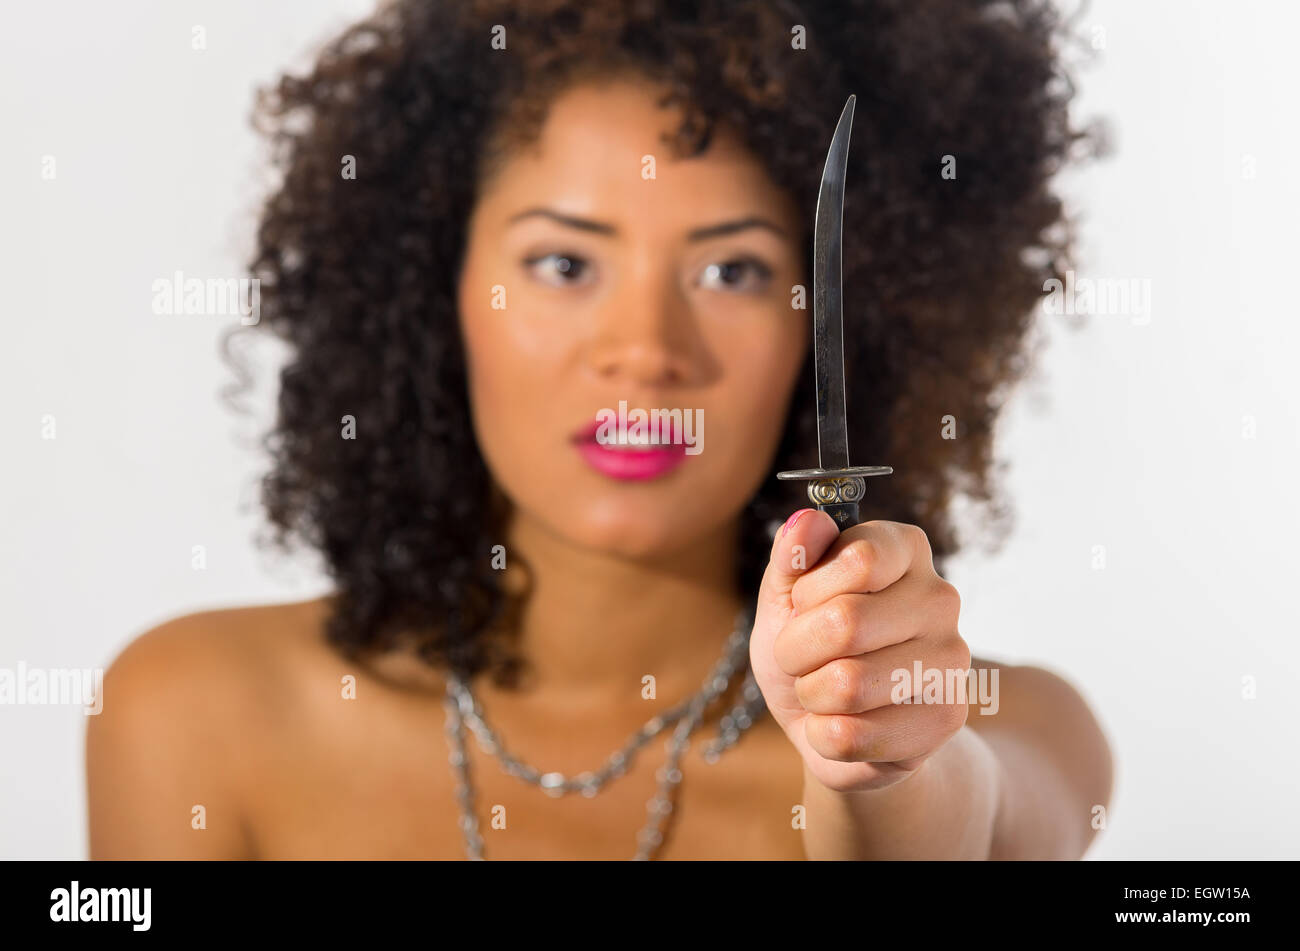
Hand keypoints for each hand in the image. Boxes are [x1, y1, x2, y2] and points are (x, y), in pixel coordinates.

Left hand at [749, 508, 970, 792]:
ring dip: (810, 695)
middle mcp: (940, 597)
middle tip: (801, 659)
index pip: (858, 558)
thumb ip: (791, 559)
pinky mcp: (947, 718)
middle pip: (846, 621)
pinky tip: (841, 725)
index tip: (805, 605)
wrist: (829, 724)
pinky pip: (853, 734)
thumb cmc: (809, 649)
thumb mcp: (784, 599)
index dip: (809, 593)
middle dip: (796, 650)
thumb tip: (807, 521)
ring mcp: (951, 659)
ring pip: (847, 683)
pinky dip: (823, 735)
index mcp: (904, 549)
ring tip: (823, 691)